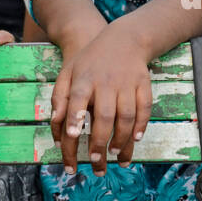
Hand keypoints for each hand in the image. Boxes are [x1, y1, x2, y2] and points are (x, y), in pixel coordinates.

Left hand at [51, 27, 153, 176]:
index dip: (74, 117)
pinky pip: (144, 109)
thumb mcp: (69, 72)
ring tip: (115, 155)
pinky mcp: (144, 84)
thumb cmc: (90, 61)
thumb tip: (57, 126)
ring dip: (121, 139)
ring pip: (126, 116)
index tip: (72, 136)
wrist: (124, 39)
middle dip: (99, 141)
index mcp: (83, 78)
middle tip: (95, 161)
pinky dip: (141, 126)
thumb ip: (59, 98)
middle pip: (104, 115)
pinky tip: (135, 139)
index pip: (77, 99)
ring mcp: (127, 83)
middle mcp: (106, 81)